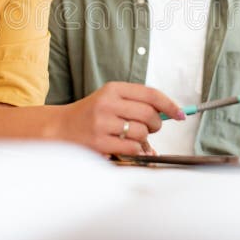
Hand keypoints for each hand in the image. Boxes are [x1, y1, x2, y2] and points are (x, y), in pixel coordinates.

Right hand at [58, 82, 184, 155]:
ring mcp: (102, 124)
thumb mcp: (109, 99)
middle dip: (156, 124)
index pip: (150, 94)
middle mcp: (107, 104)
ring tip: (134, 138)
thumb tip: (168, 113)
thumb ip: (135, 103)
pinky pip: (131, 148)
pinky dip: (136, 150)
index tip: (180, 114)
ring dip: (144, 139)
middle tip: (151, 128)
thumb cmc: (89, 115)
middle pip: (149, 114)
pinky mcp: (99, 143)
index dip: (169, 105)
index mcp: (113, 89)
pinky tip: (128, 148)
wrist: (59, 129)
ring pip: (141, 133)